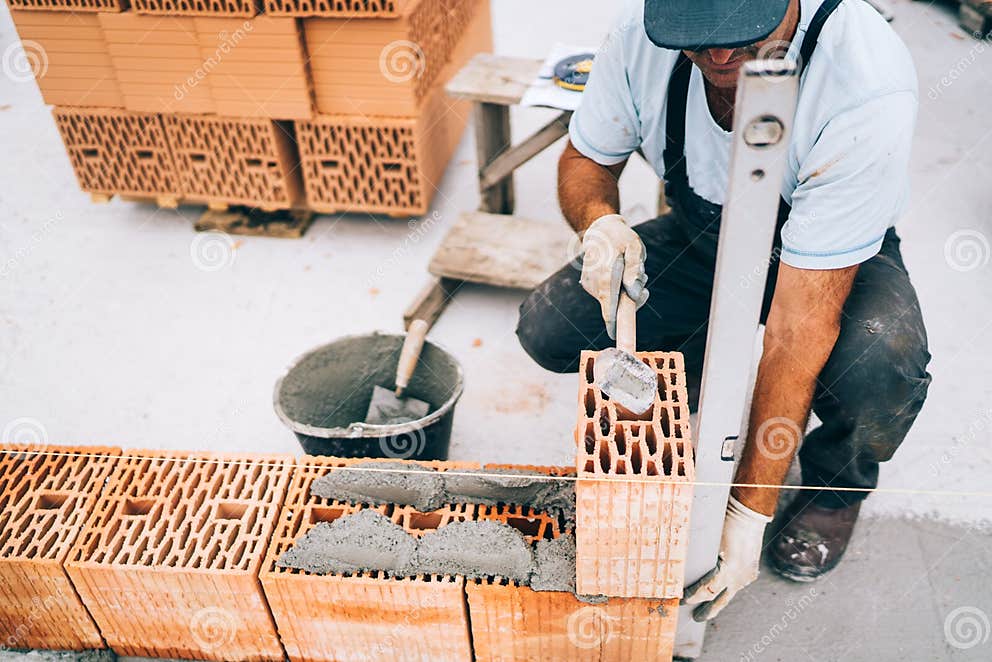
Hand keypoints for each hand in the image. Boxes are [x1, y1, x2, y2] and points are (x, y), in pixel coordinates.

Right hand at [578, 214, 648, 338]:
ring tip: (628, 269)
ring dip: (625, 292)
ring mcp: (591, 287)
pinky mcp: (590, 287)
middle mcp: (595, 285)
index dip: (615, 325)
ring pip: (613, 301)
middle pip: (617, 307)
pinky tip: (619, 273)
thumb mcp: (634, 247)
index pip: (609, 308)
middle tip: (643, 282)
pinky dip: (617, 290)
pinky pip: (608, 296)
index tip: (618, 342)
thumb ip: (635, 269)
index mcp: (606, 277)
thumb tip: (633, 292)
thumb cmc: (620, 237)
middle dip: (633, 300)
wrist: (599, 230)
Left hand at [682, 495, 771, 620]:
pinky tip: (719, 591)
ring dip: (718, 600)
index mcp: (729, 571)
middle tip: (696, 617)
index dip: (694, 596)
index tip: (683, 600)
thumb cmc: (726, 524)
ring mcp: (747, 575)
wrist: (747, 514)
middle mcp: (740, 577)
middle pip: (720, 599)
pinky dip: (726, 589)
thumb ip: (701, 560)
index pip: (707, 591)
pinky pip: (736, 584)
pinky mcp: (751, 571)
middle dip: (707, 609)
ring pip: (729, 593)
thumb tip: (685, 571)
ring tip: (707, 607)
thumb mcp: (709, 542)